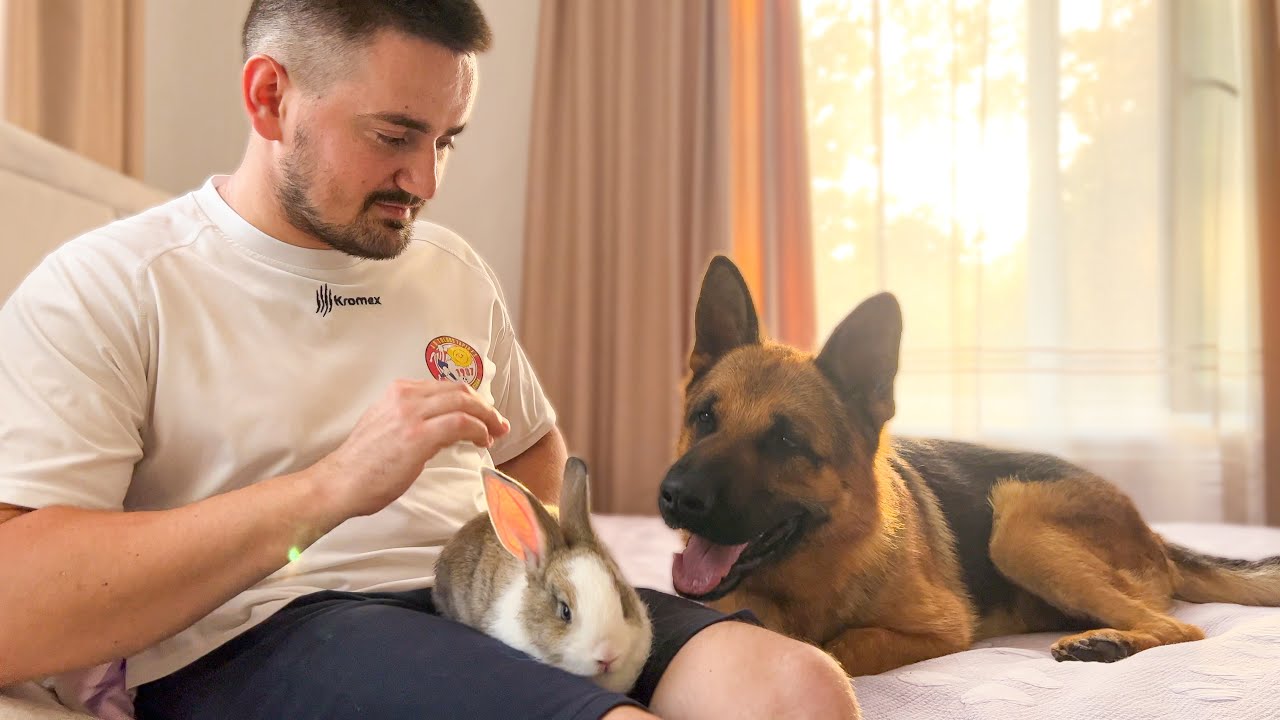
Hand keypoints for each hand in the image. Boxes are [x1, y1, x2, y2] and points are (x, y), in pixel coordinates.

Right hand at [308, 379, 510, 519]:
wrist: (341, 482)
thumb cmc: (364, 463)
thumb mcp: (387, 425)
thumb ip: (412, 417)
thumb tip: (442, 424)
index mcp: (398, 392)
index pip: (446, 386)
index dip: (471, 399)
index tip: (483, 414)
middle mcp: (405, 396)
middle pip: (460, 391)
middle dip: (485, 406)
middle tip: (498, 423)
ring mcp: (412, 415)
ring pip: (464, 404)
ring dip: (487, 418)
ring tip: (495, 433)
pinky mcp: (418, 436)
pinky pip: (461, 424)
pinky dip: (478, 430)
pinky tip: (481, 441)